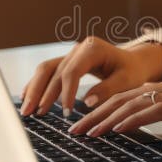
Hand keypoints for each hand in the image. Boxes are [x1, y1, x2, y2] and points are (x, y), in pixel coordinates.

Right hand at [20, 36, 161, 116]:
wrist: (134, 63)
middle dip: (41, 92)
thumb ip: (108, 90)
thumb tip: (86, 102)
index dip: (66, 92)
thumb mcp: (127, 81)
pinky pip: (48, 72)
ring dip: (35, 90)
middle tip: (33, 113)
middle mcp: (78, 48)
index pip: (72, 71)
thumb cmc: (132, 71)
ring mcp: (71, 54)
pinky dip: (37, 85)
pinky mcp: (67, 61)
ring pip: (46, 70)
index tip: (65, 112)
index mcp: (93, 49)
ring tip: (28, 111)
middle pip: (53, 69)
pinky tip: (27, 98)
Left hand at [69, 73, 161, 136]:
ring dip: (106, 118)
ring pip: (136, 102)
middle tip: (75, 129)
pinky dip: (132, 120)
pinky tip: (117, 130)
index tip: (89, 121)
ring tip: (86, 132)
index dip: (109, 106)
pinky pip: (156, 111)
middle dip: (97, 112)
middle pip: (128, 95)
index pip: (137, 93)